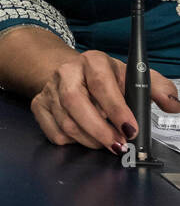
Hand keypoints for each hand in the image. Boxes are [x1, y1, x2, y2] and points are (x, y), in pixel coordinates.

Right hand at [30, 49, 179, 150]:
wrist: (71, 73)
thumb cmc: (106, 78)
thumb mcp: (132, 76)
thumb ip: (156, 88)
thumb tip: (174, 105)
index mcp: (92, 61)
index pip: (101, 84)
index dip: (116, 109)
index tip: (131, 129)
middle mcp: (66, 72)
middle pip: (75, 103)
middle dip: (100, 130)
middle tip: (119, 144)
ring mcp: (49, 90)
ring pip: (65, 122)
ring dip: (90, 140)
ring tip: (108, 143)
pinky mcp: (39, 106)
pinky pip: (54, 132)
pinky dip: (73, 142)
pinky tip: (87, 137)